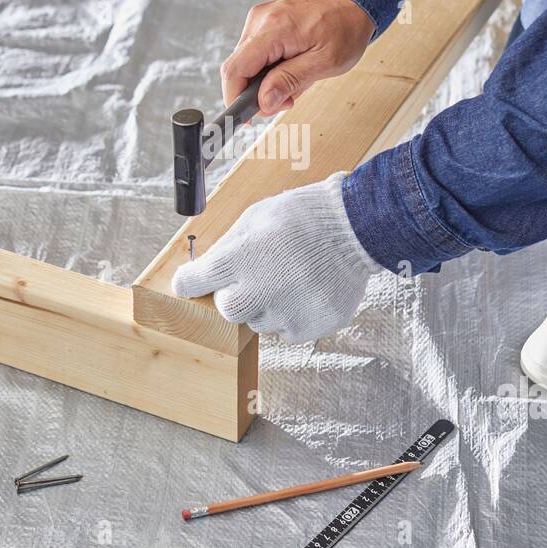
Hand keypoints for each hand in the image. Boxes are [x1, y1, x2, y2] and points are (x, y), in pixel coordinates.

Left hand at [172, 174, 380, 342]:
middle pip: (227, 309)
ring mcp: (287, 312)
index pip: (193, 282)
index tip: (191, 282)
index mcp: (240, 258)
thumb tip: (203, 268)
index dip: (190, 281)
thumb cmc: (303, 216)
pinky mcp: (310, 327)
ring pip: (259, 322)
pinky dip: (292, 315)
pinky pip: (287, 331)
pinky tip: (306, 290)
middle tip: (257, 277)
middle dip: (236, 294)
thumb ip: (227, 246)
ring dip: (267, 305)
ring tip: (290, 278)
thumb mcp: (255, 216)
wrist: (356, 227)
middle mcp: (261, 290)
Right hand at [222, 0, 373, 114]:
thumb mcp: (325, 61)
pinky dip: (268, 67)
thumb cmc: (345, 26)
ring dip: (264, 81)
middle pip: (238, 68)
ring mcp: (260, 19)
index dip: (233, 98)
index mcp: (274, 28)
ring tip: (295, 79)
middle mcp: (260, 20)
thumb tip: (263, 101)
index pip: (235, 69)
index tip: (244, 117)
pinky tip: (290, 66)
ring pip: (247, 62)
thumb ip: (290, 81)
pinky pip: (256, 52)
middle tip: (286, 100)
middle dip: (256, 93)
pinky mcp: (264, 21)